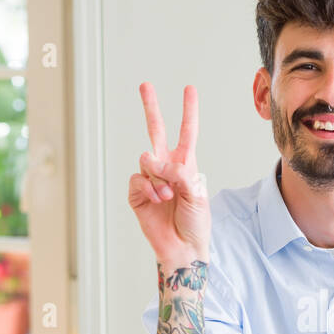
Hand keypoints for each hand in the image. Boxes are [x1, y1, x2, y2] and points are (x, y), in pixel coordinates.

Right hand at [129, 82, 209, 266]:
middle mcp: (166, 167)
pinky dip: (148, 188)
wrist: (183, 248)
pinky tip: (157, 200)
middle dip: (151, 108)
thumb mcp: (196, 194)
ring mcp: (150, 179)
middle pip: (156, 131)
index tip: (189, 89)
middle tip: (145, 85)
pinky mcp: (137, 193)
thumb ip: (178, 173)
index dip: (188, 111)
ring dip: (158, 178)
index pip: (187, 132)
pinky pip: (137, 179)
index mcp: (186, 164)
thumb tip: (152, 160)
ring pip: (146, 160)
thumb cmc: (195, 222)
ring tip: (168, 196)